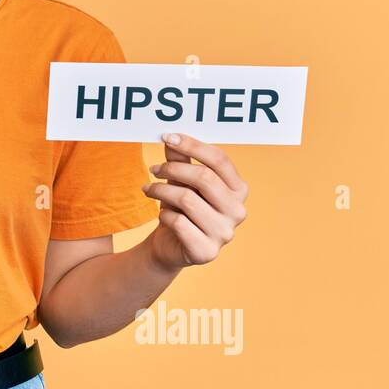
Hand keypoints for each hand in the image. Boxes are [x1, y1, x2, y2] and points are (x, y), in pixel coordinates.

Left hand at [141, 132, 248, 269]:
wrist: (170, 246)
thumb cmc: (180, 208)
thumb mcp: (180, 180)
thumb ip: (180, 159)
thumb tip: (171, 137)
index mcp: (238, 189)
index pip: (220, 160)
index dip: (192, 145)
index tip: (167, 137)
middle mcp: (237, 211)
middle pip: (204, 177)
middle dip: (173, 168)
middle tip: (154, 168)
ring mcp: (225, 233)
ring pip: (187, 199)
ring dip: (161, 191)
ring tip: (149, 190)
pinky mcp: (207, 251)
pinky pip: (178, 222)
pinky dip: (164, 215)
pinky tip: (162, 216)